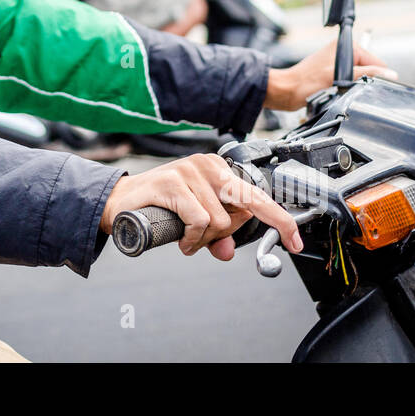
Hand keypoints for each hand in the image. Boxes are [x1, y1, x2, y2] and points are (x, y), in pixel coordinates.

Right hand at [99, 153, 303, 259]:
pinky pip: (200, 219)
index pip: (258, 195)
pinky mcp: (174, 181)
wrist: (119, 204)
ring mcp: (190, 170)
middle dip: (229, 233)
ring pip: (220, 220)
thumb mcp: (194, 223)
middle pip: (246, 206)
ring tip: (185, 237)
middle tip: (205, 241)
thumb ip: (216, 236)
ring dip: (204, 238)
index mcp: (218, 169)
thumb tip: (229, 251)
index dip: (280, 220)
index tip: (295, 241)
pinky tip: (180, 239)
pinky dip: (192, 237)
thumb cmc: (159, 208)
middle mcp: (208, 164)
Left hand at [265, 39, 395, 110]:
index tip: (372, 89)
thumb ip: (366, 73)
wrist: (286, 92)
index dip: (378, 77)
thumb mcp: (340, 76)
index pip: (377, 63)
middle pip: (370, 72)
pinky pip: (350, 84)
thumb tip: (390, 74)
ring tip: (339, 92)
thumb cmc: (306, 83)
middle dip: (365, 84)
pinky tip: (337, 95)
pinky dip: (348, 91)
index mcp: (347, 46)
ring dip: (355, 89)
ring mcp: (339, 65)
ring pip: (361, 80)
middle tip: (349, 90)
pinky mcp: (334, 76)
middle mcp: (343, 53)